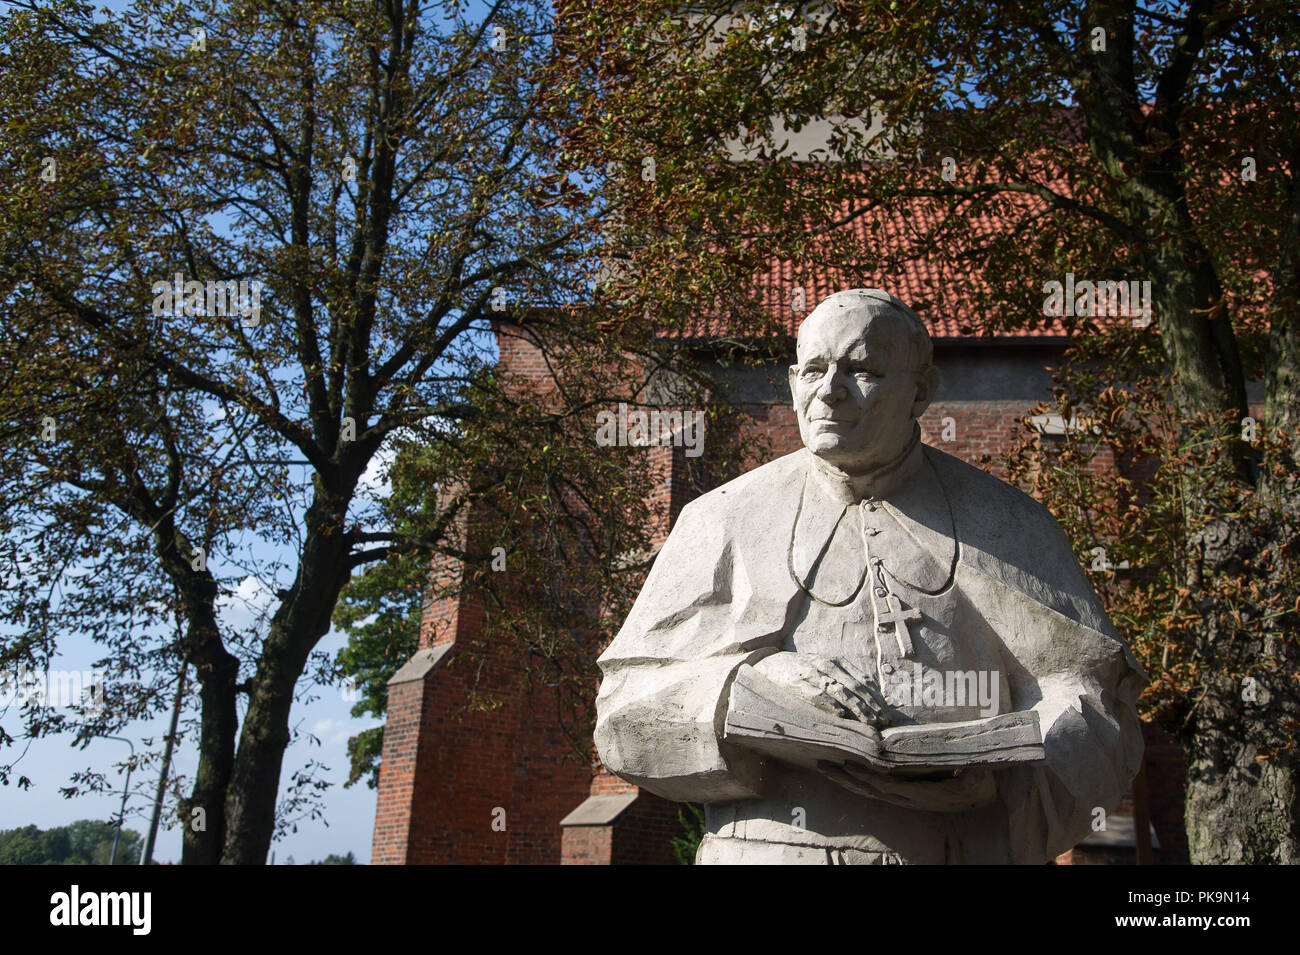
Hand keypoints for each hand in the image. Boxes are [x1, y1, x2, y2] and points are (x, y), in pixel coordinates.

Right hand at [752, 652, 889, 725]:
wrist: (769, 663)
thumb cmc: (801, 670)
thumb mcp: (824, 669)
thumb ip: (843, 681)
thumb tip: (869, 700)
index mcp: (836, 662)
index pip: (862, 679)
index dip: (876, 696)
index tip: (887, 712)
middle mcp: (826, 665)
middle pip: (855, 686)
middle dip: (871, 705)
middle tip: (883, 721)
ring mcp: (812, 674)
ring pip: (840, 691)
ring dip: (857, 707)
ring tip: (869, 721)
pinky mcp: (797, 684)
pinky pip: (817, 695)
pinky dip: (830, 704)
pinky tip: (842, 715)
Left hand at [817, 762, 998, 811]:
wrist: (980, 798)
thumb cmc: (977, 782)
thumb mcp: (977, 777)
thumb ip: (968, 773)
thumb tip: (966, 767)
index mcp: (920, 792)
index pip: (886, 784)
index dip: (865, 775)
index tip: (846, 764)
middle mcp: (907, 798)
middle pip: (869, 788)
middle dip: (844, 777)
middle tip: (821, 764)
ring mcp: (903, 798)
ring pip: (868, 791)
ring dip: (845, 780)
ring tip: (824, 768)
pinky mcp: (901, 795)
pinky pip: (873, 790)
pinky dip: (855, 782)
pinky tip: (842, 774)